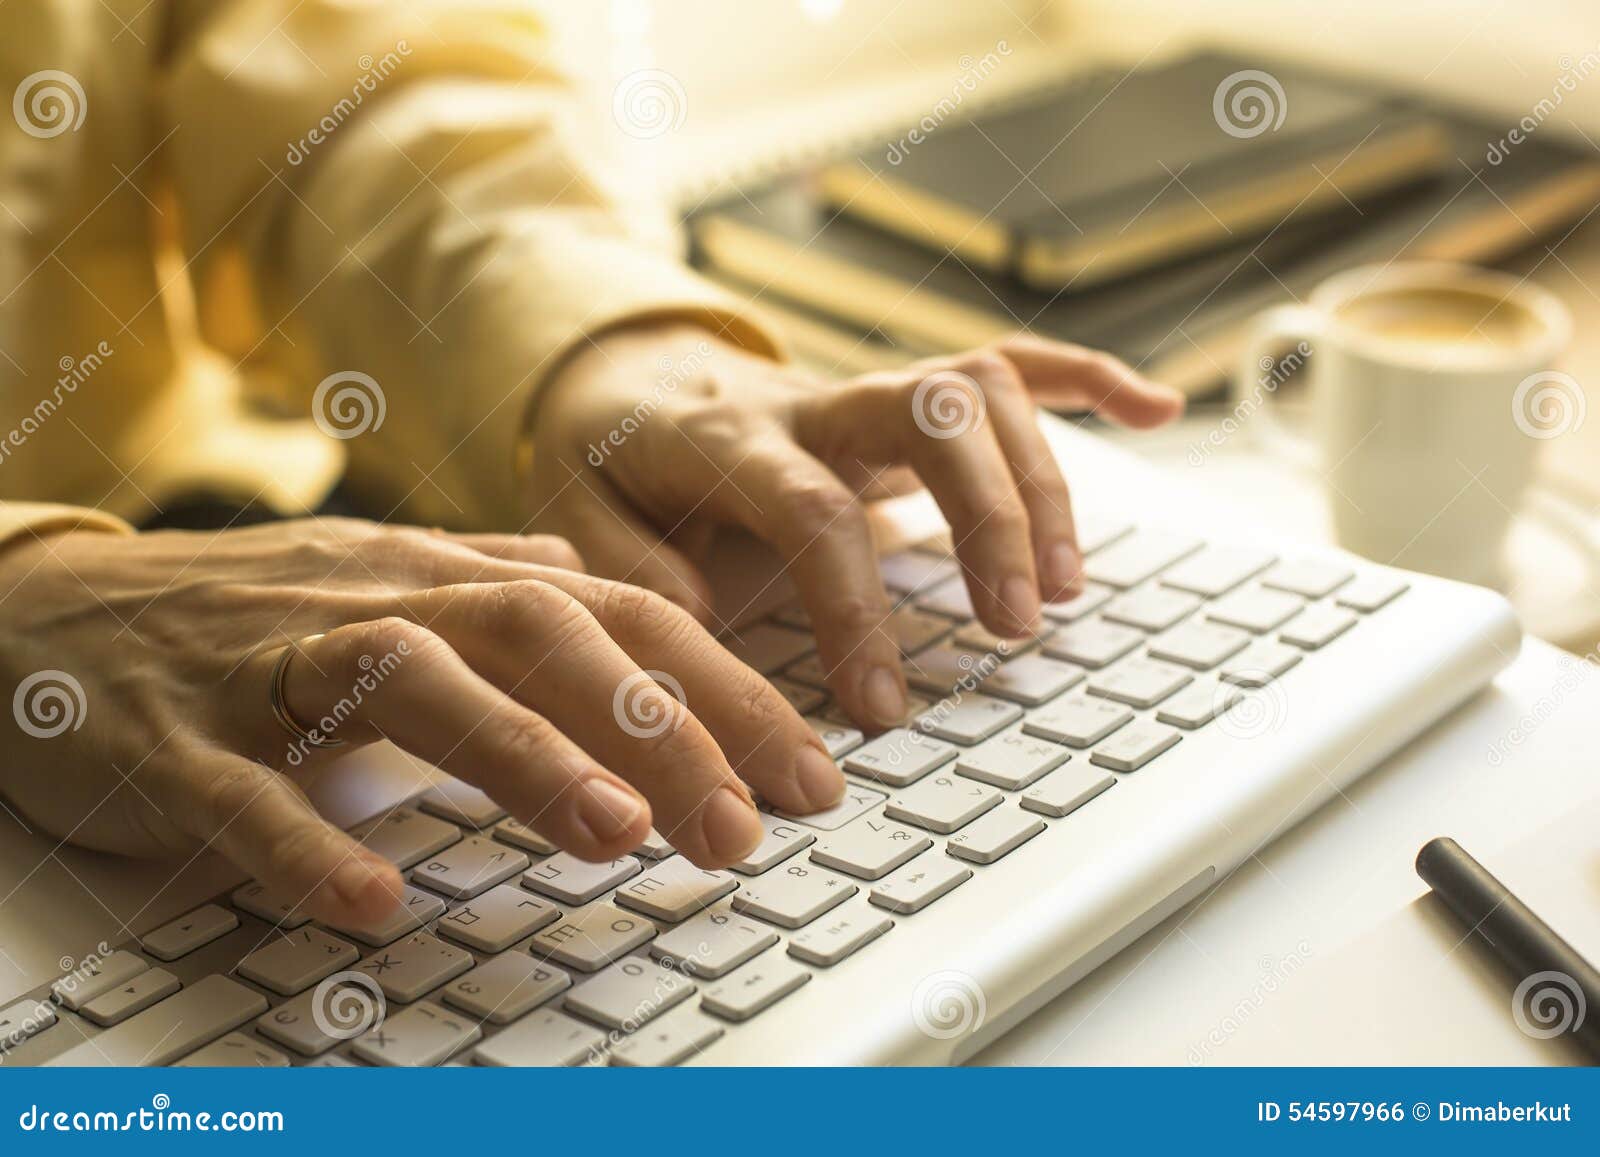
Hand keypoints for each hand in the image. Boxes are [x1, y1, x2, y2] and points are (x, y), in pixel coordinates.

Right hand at [0, 519, 844, 924]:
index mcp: (446, 577)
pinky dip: (305, 841)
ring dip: (520, 756)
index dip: (726, 691)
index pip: (619, 617)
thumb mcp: (405, 596)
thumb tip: (640, 624)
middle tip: (741, 826)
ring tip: (615, 833)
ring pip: (405, 681)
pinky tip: (373, 901)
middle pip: (540, 634)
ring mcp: (268, 661)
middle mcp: (375, 601)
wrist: (53, 609)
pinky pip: (236, 787)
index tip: (810, 778)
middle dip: (657, 727)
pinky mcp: (164, 736)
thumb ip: (518, 606)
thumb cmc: (260, 620)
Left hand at [529, 327, 1182, 728]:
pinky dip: (1080, 379)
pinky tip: (1151, 406)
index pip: (813, 509)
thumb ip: (630, 564)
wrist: (622, 382)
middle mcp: (808, 401)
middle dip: (989, 516)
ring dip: (1039, 478)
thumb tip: (704, 614)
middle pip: (929, 413)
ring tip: (1060, 590)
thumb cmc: (610, 466)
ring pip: (977, 387)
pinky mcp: (901, 395)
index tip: (884, 703)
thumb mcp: (578, 516)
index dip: (856, 606)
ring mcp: (863, 391)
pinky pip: (1002, 364)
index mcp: (725, 440)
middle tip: (1016, 626)